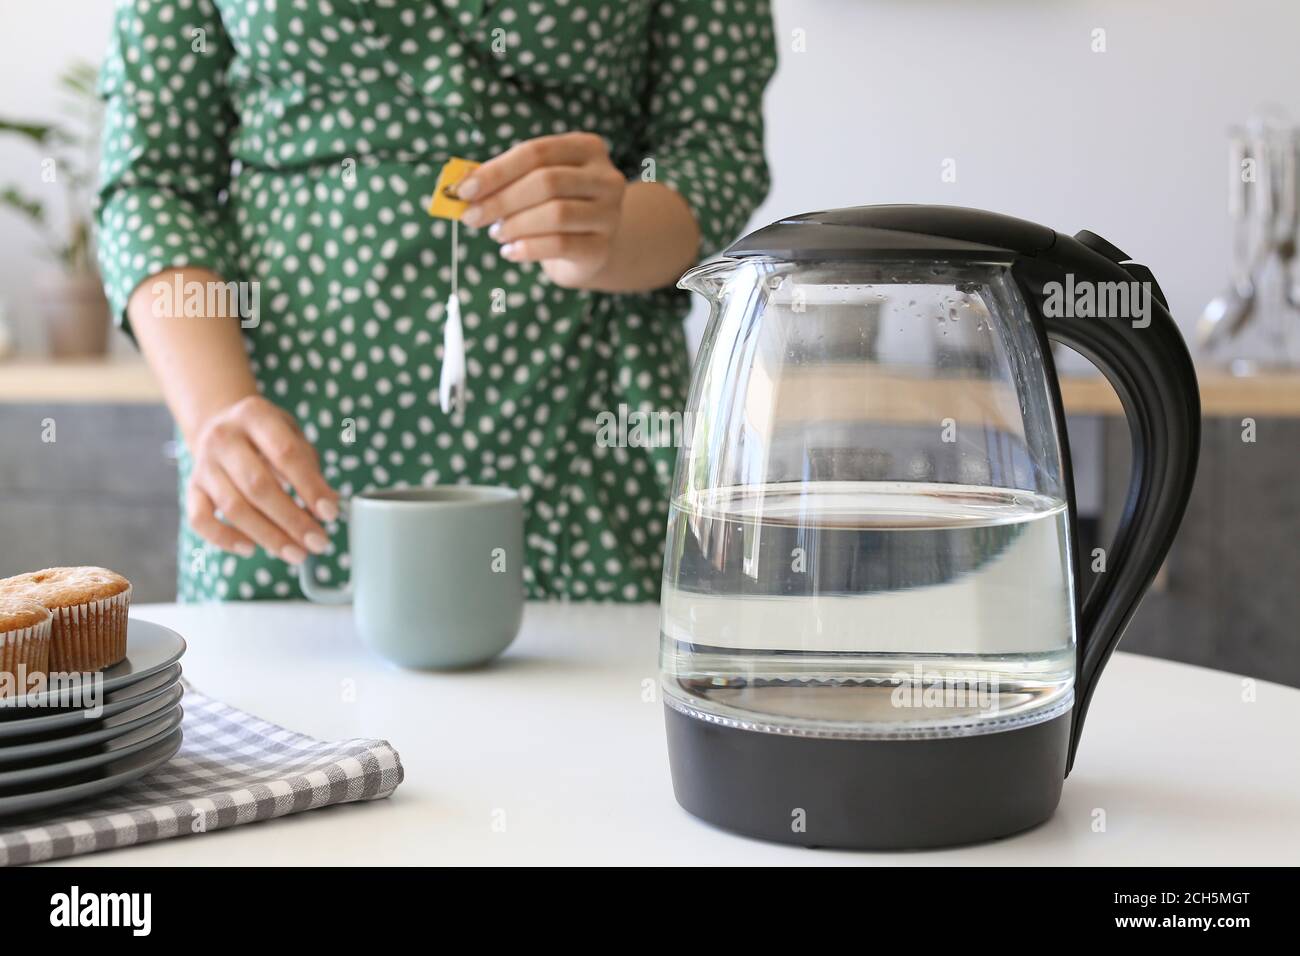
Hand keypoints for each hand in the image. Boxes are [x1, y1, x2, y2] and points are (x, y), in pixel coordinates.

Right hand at [185, 395, 338, 563]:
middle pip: (259, 486)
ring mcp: (203, 464)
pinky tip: (251, 549)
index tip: (331, 514)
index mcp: (255, 415)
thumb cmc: (266, 436)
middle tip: (319, 542)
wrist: (219, 425)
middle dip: (292, 520)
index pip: (286, 454)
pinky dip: (225, 539)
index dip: (311, 487)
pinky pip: (201, 520)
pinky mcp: (191, 488)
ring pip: (234, 508)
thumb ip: (311, 467)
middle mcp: (223, 437)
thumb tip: (330, 505)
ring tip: (297, 553)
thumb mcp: (292, 435)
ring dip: (268, 536)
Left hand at [458, 132, 626, 288]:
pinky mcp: (602, 248)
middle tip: (471, 217)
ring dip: (515, 225)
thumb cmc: (553, 206)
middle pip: (547, 182)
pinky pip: (561, 245)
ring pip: (556, 214)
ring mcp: (609, 214)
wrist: (588, 247)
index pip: (536, 152)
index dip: (497, 171)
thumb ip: (504, 179)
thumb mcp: (533, 183)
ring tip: (496, 233)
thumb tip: (462, 186)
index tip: (463, 190)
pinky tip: (510, 251)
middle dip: (501, 200)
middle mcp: (606, 178)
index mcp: (587, 148)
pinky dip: (528, 248)